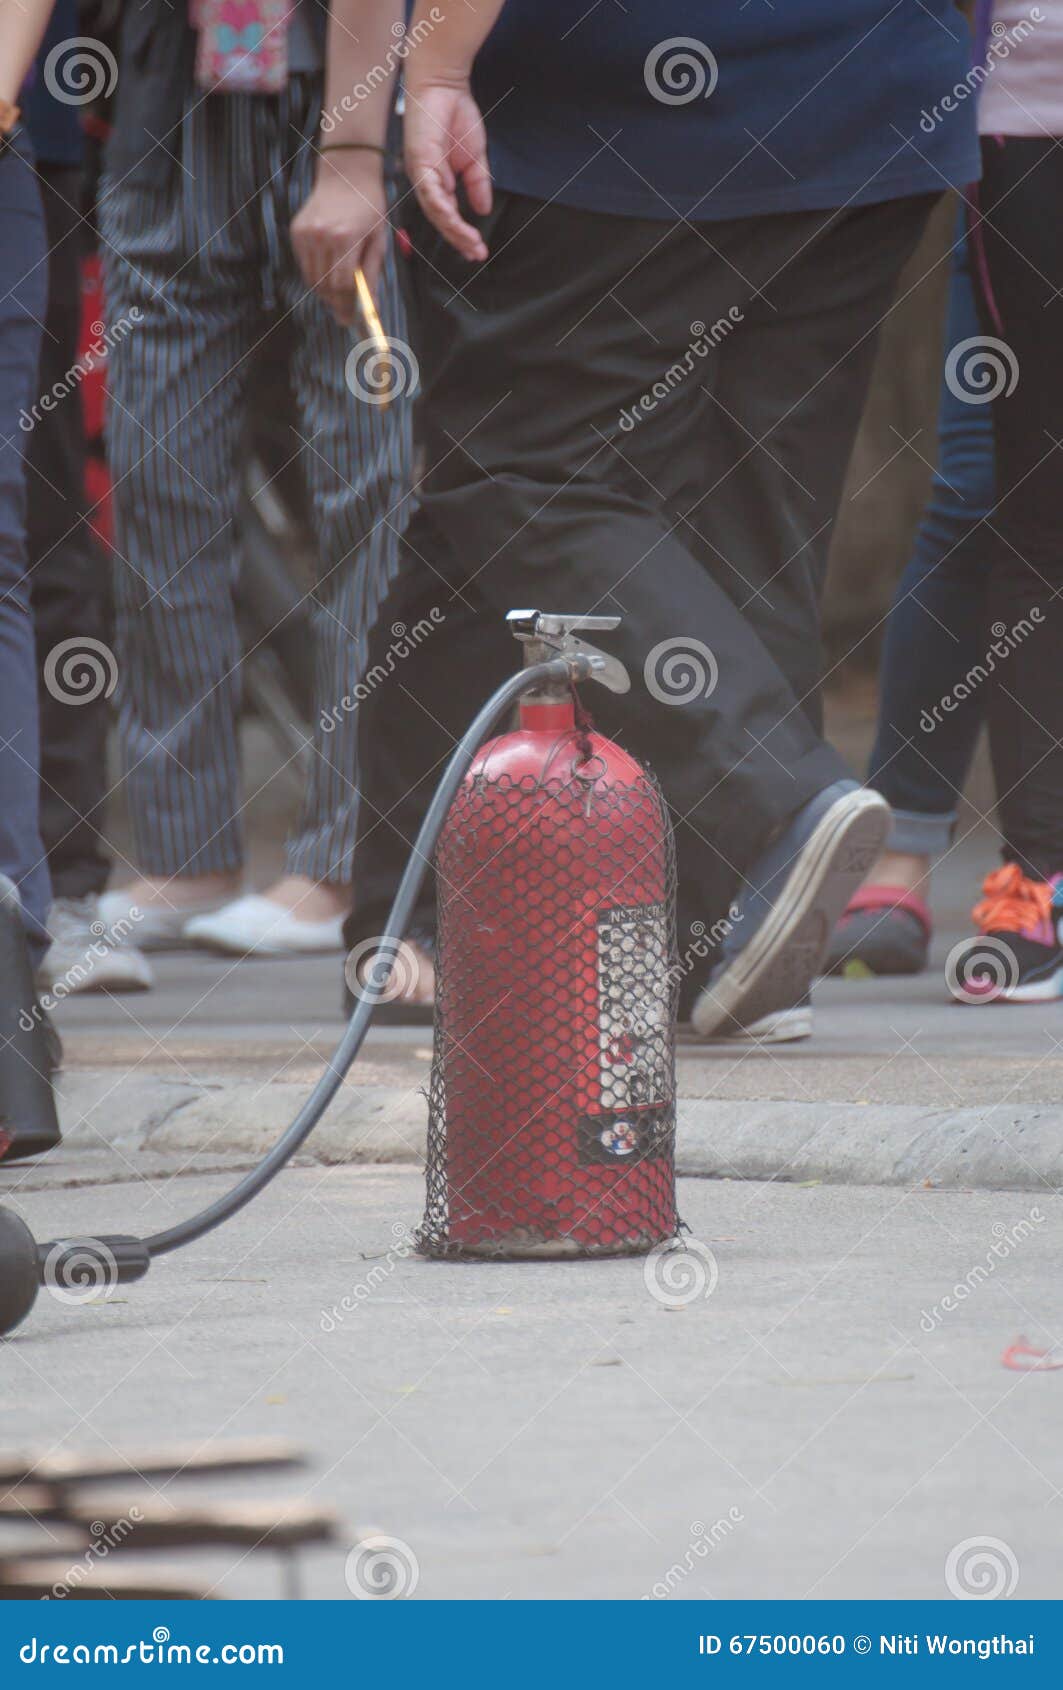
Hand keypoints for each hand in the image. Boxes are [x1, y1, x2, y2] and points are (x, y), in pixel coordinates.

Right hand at [290, 153, 389, 326]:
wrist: (345, 173)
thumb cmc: (369, 207)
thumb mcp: (378, 240)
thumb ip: (372, 274)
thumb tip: (371, 307)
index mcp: (346, 238)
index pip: (343, 285)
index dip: (348, 306)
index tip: (352, 320)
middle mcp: (322, 236)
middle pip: (326, 286)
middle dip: (336, 304)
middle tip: (346, 315)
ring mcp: (306, 234)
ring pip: (312, 278)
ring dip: (325, 292)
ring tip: (339, 296)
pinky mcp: (296, 231)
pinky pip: (305, 265)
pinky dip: (316, 275)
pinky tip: (328, 273)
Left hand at [404, 77, 490, 261]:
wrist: (444, 84)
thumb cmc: (456, 115)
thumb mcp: (474, 158)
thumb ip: (477, 184)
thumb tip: (483, 209)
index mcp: (438, 182)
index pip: (448, 216)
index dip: (462, 235)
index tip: (479, 250)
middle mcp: (426, 181)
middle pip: (440, 219)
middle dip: (459, 239)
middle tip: (476, 254)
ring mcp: (421, 173)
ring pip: (434, 211)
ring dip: (453, 229)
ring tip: (471, 243)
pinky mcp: (419, 161)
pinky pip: (429, 191)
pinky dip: (441, 207)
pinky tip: (455, 220)